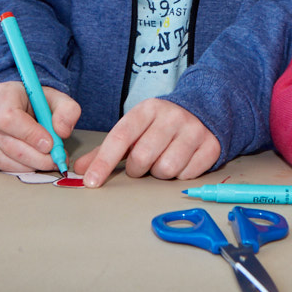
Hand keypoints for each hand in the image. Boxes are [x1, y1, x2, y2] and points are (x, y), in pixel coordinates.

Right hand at [0, 81, 80, 172]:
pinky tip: (33, 162)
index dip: (30, 135)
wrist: (21, 105)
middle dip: (34, 156)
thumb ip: (68, 111)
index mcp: (3, 93)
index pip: (9, 118)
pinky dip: (18, 168)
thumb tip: (61, 131)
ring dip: (28, 165)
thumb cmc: (37, 102)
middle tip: (55, 160)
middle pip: (6, 142)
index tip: (50, 144)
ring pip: (1, 157)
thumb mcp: (58, 99)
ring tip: (47, 161)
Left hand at [72, 98, 218, 187]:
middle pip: (142, 157)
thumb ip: (105, 150)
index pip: (120, 137)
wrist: (203, 110)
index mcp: (147, 109)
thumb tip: (80, 170)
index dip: (103, 161)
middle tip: (142, 165)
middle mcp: (171, 116)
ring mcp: (193, 130)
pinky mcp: (211, 145)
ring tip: (162, 161)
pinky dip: (179, 175)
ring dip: (159, 173)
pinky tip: (181, 162)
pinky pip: (186, 175)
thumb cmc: (160, 126)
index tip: (91, 182)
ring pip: (166, 169)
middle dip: (137, 169)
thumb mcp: (134, 130)